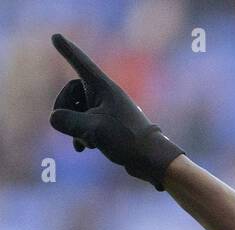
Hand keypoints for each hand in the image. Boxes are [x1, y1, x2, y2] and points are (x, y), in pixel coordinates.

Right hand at [48, 33, 184, 189]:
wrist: (152, 161)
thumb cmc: (127, 140)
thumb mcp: (93, 129)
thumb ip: (67, 120)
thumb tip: (54, 118)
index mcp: (105, 88)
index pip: (81, 65)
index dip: (68, 51)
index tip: (56, 36)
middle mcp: (106, 95)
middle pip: (72, 92)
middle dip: (66, 108)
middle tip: (71, 126)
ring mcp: (107, 110)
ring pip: (77, 110)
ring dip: (74, 125)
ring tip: (85, 142)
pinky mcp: (109, 125)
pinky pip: (85, 123)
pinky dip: (80, 134)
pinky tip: (82, 148)